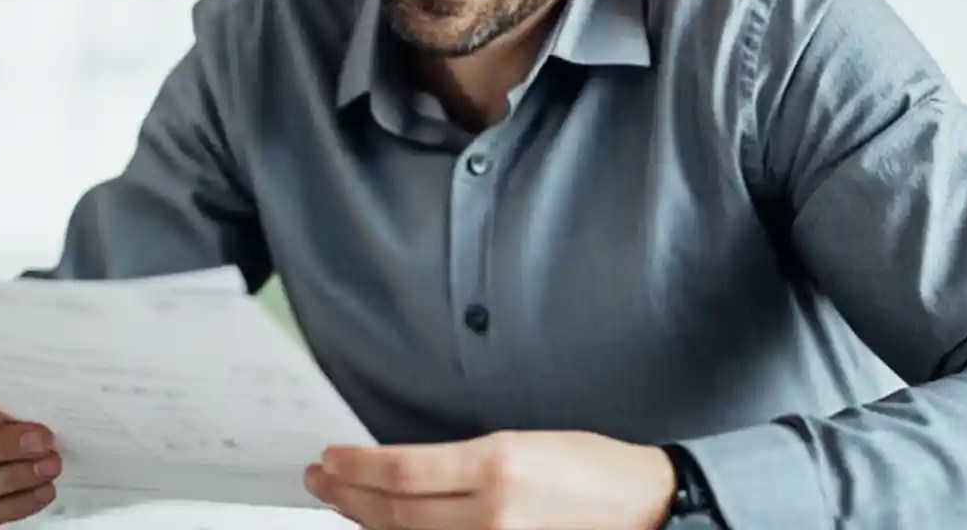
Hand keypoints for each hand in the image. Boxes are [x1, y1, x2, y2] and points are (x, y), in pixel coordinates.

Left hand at [304, 430, 675, 529]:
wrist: (646, 507)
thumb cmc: (592, 469)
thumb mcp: (523, 445)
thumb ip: (462, 465)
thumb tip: (401, 473)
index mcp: (497, 465)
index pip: (403, 470)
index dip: (357, 466)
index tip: (331, 457)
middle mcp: (492, 513)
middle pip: (396, 513)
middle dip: (349, 495)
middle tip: (320, 479)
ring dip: (367, 522)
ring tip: (341, 501)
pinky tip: (385, 529)